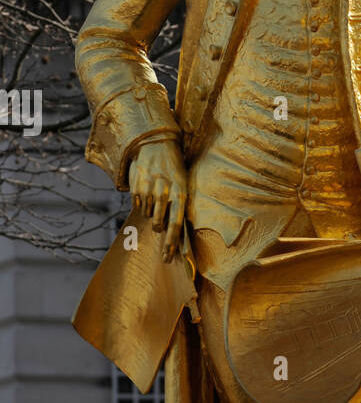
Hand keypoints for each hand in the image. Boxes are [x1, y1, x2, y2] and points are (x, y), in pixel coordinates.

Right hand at [129, 139, 186, 262]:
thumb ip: (177, 208)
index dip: (171, 243)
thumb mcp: (182, 186)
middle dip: (158, 227)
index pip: (176, 225)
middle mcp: (165, 192)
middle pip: (158, 224)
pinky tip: (146, 189)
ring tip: (154, 195)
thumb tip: (175, 235)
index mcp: (180, 194)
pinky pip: (137, 206)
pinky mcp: (137, 187)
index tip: (168, 258)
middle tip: (158, 222)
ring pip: (146, 216)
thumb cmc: (173, 170)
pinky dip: (141, 202)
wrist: (156, 145)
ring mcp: (149, 190)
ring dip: (149, 211)